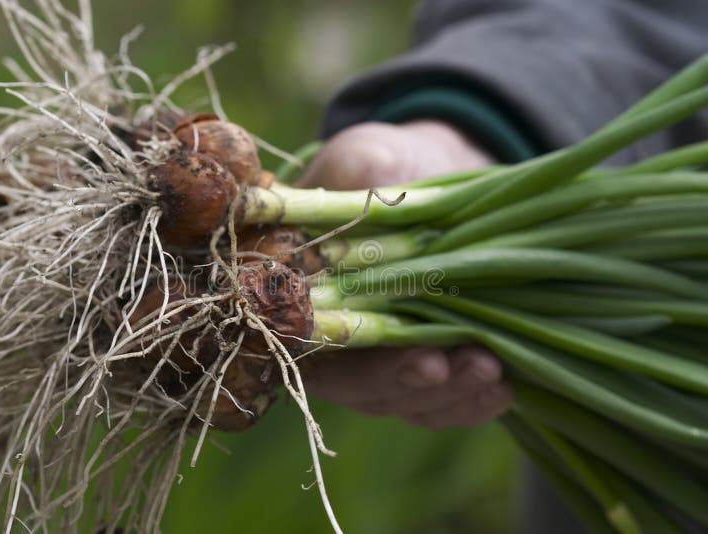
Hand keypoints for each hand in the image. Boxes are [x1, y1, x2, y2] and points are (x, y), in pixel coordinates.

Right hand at [297, 120, 511, 429]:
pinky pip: (445, 403)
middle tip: (450, 366)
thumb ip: (356, 175)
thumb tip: (365, 190)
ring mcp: (386, 358)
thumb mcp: (366, 154)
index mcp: (309, 296)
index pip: (323, 352)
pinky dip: (472, 402)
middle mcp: (341, 341)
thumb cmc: (385, 164)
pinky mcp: (428, 360)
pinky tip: (502, 389)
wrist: (431, 171)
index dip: (363, 366)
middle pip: (368, 389)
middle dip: (413, 384)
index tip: (417, 359)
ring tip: (490, 371)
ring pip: (411, 402)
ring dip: (450, 395)